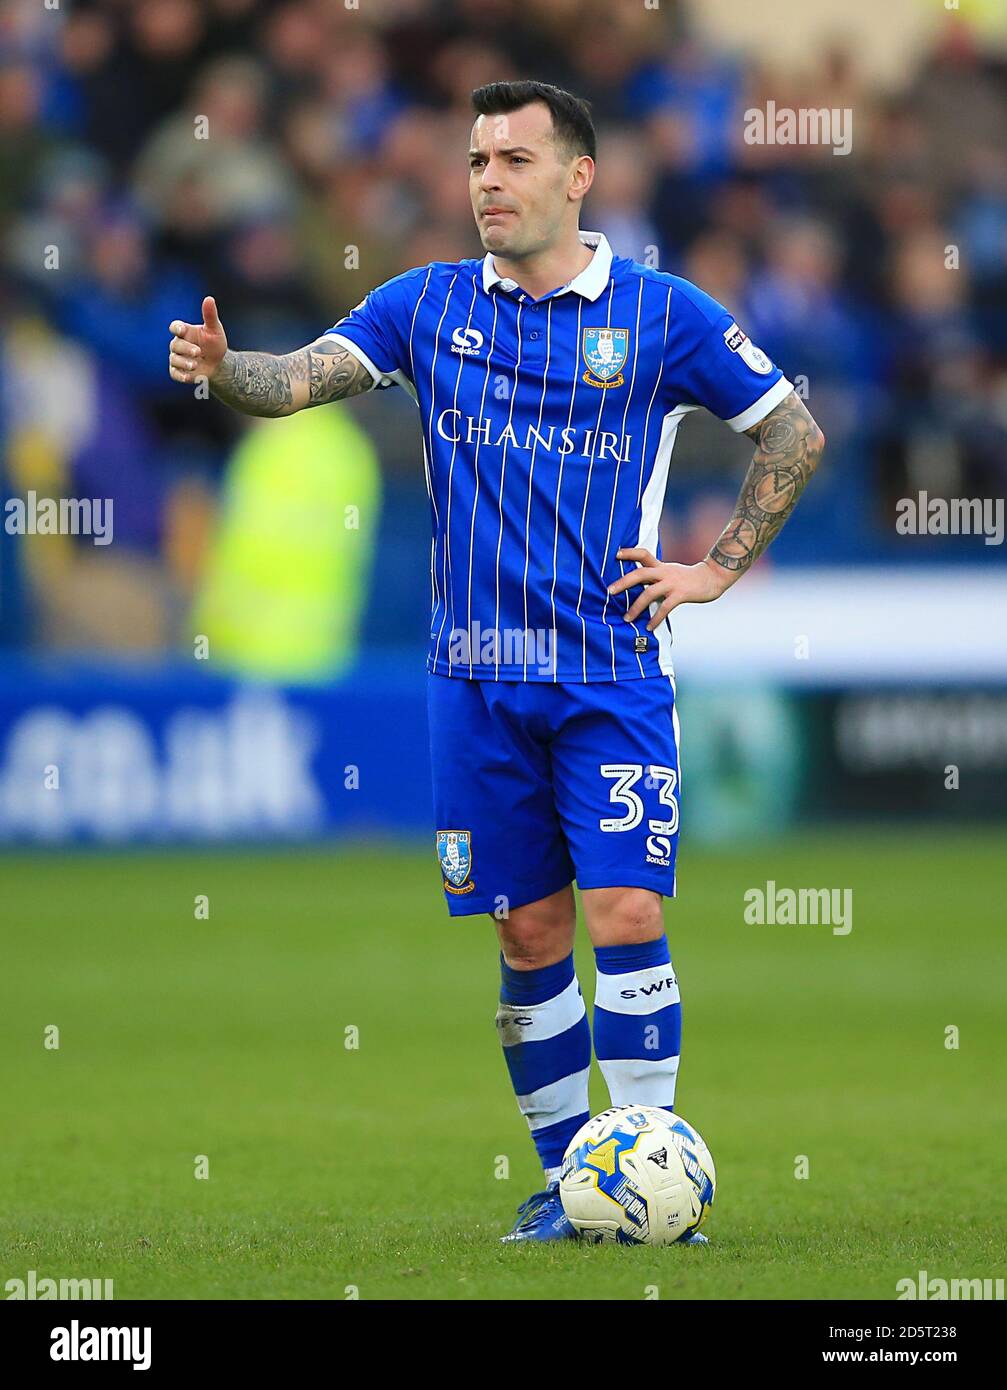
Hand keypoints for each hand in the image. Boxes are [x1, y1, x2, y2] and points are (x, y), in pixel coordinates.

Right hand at [168, 296, 227, 383]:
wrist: (219, 364)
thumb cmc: (215, 344)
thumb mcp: (215, 330)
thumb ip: (210, 315)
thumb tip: (209, 298)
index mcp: (185, 331)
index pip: (175, 327)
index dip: (177, 328)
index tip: (182, 330)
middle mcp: (178, 344)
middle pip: (175, 345)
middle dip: (185, 348)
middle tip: (198, 352)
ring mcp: (177, 358)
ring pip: (174, 359)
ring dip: (184, 362)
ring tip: (195, 364)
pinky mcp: (178, 371)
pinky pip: (175, 373)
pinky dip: (180, 375)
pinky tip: (188, 376)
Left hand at [607, 548, 733, 630]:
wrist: (713, 578)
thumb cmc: (689, 578)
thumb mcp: (671, 572)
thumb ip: (656, 576)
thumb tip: (637, 584)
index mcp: (661, 566)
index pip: (643, 554)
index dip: (629, 553)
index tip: (615, 554)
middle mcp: (665, 573)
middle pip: (640, 574)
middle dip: (623, 582)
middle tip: (610, 591)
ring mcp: (672, 583)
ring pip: (649, 593)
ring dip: (636, 607)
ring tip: (627, 618)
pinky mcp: (681, 594)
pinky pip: (665, 607)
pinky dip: (655, 618)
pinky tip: (649, 627)